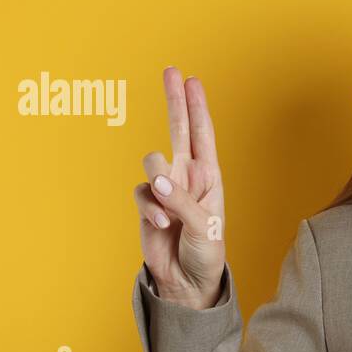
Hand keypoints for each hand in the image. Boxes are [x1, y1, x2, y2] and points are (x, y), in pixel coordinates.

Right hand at [133, 66, 226, 309]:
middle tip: (171, 71)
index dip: (197, 107)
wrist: (187, 281)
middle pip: (177, 130)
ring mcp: (166, 188)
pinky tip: (161, 226)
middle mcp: (187, 176)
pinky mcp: (147, 204)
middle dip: (175, 101)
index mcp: (210, 177)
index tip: (192, 80)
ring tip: (170, 214)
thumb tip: (157, 180)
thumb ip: (181, 200)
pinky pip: (141, 193)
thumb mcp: (202, 226)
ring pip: (152, 162)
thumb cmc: (205, 252)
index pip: (203, 134)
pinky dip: (149, 209)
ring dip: (160, 185)